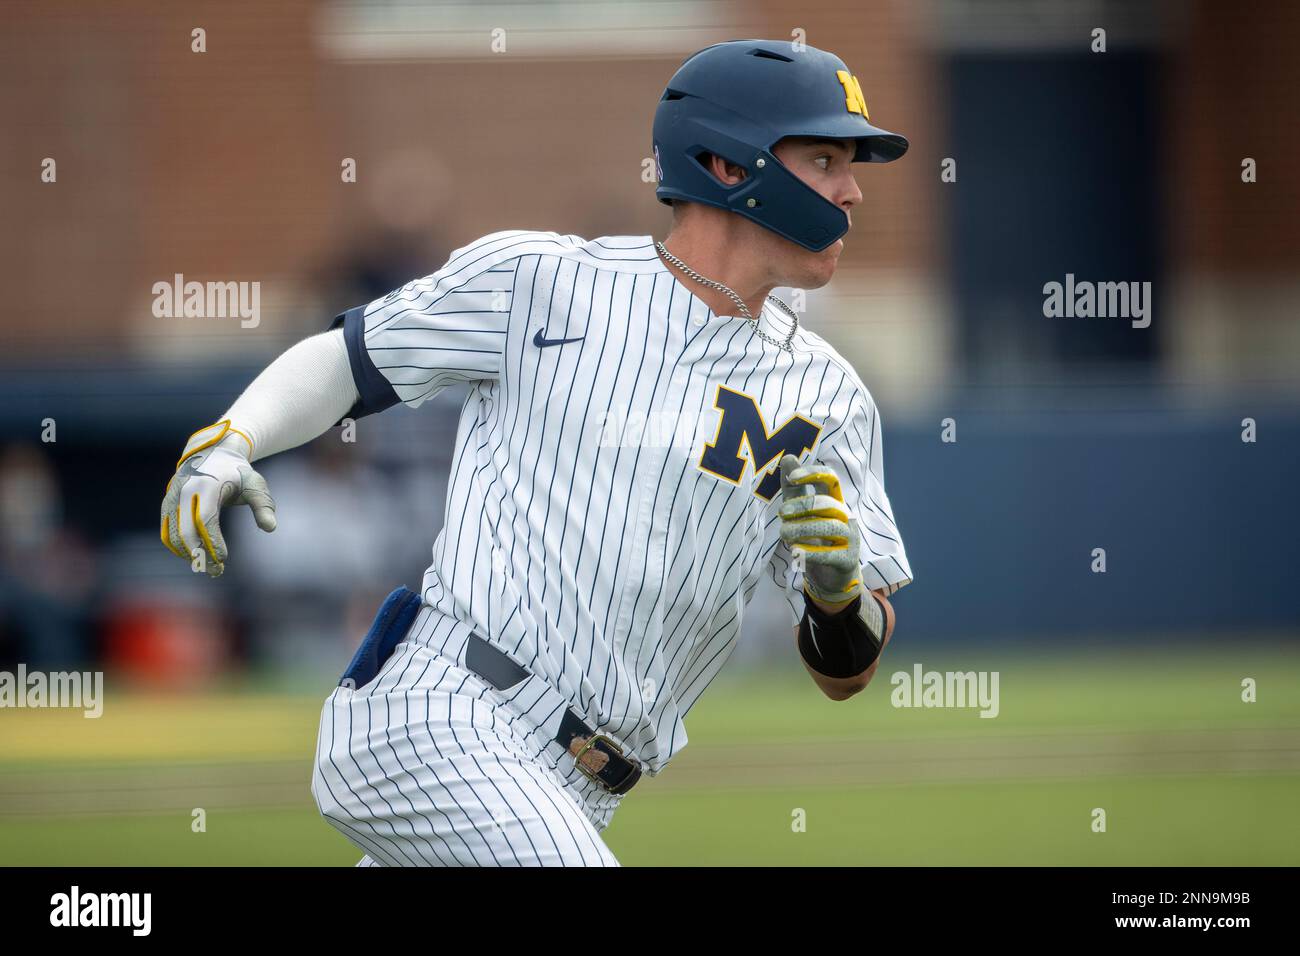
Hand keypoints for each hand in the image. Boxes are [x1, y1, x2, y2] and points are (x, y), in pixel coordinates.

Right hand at [160, 421, 275, 577]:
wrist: (214, 454)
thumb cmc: (238, 473)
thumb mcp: (255, 485)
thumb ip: (263, 506)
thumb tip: (270, 528)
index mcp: (207, 485)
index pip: (205, 520)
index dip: (213, 542)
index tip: (224, 558)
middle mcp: (185, 491)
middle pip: (186, 531)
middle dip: (200, 554)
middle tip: (216, 571)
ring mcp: (172, 498)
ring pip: (173, 535)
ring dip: (188, 555)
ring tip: (208, 566)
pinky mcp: (167, 504)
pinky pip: (167, 532)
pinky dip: (179, 547)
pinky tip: (195, 556)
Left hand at [778, 454, 861, 607]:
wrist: (831, 578)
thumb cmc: (815, 539)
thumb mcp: (801, 512)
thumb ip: (794, 488)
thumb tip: (787, 457)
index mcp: (835, 502)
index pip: (831, 479)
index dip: (813, 474)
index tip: (792, 477)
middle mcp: (845, 517)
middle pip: (827, 504)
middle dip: (802, 507)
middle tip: (781, 514)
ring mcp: (850, 539)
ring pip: (829, 527)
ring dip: (803, 530)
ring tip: (784, 535)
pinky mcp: (848, 561)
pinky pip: (831, 554)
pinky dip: (811, 553)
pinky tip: (796, 552)